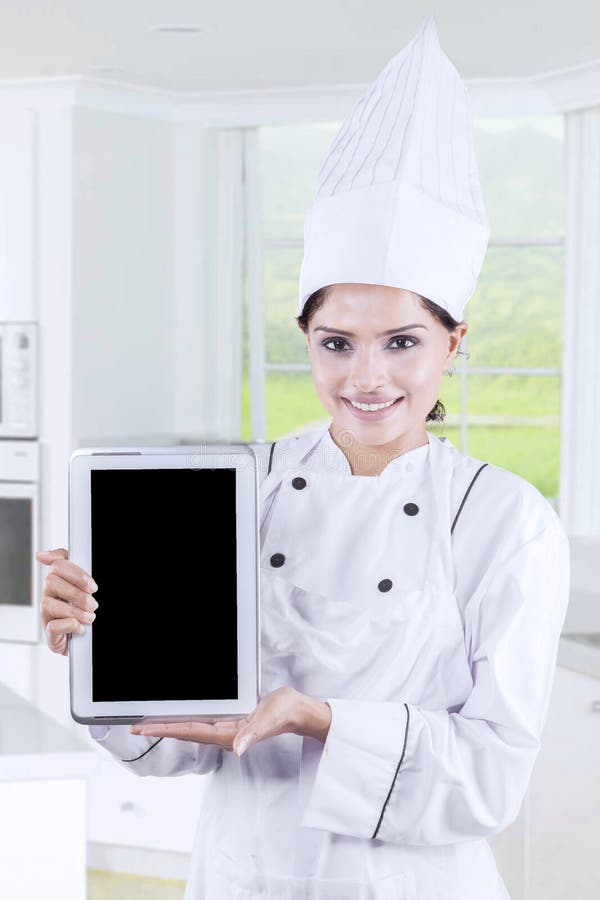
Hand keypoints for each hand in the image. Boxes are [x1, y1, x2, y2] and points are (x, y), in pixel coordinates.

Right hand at [36, 548, 98, 655]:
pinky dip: (70, 626)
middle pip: (51, 582)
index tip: (91, 585)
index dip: (76, 574)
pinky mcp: (51, 635)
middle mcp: (49, 596)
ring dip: (75, 611)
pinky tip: (80, 627)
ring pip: (49, 604)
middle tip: (92, 602)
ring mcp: (47, 615)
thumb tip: (44, 555)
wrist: (89, 638)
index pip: (58, 565)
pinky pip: (53, 627)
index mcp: (58, 581)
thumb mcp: (85, 586)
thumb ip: (73, 567)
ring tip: (89, 617)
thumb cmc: (85, 610)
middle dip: (76, 593)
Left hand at [129, 687, 331, 755]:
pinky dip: (185, 718)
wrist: (297, 712)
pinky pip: (201, 721)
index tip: (142, 728)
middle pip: (184, 731)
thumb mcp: (270, 717)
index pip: (189, 730)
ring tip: (149, 722)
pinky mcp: (230, 721)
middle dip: (159, 729)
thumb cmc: (285, 711)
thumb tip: (237, 747)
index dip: (164, 729)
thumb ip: (253, 732)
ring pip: (190, 727)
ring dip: (169, 725)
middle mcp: (222, 732)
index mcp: (228, 732)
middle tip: (134, 727)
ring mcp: (225, 728)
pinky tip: (178, 716)